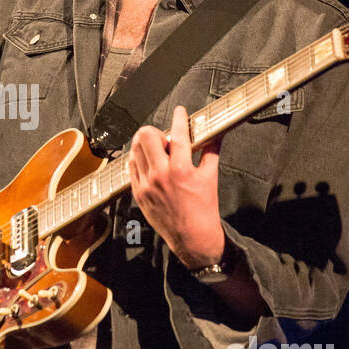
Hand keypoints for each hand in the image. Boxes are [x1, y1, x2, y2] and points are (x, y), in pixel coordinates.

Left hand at [127, 105, 224, 268]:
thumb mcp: (210, 178)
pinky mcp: (137, 194)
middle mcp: (160, 175)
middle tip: (165, 137)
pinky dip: (138, 160)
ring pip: (134, 150)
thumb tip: (217, 135)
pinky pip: (131, 167)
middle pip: (146, 136)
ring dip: (145, 144)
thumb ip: (211, 152)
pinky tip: (148, 162)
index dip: (178, 118)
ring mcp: (146, 185)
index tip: (179, 111)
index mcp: (181, 170)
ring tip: (157, 149)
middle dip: (155, 131)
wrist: (192, 237)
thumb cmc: (203, 209)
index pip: (177, 135)